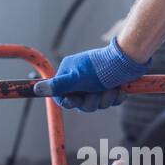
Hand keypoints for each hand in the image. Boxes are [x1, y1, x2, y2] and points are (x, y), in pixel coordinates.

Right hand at [33, 38, 148, 112]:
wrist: (128, 61)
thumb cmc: (100, 68)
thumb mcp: (76, 78)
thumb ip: (57, 86)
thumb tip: (36, 89)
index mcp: (69, 74)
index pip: (63, 96)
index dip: (70, 101)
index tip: (76, 100)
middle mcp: (81, 79)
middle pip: (81, 103)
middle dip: (92, 100)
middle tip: (97, 91)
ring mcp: (97, 83)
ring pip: (97, 103)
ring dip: (105, 98)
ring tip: (111, 87)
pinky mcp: (111, 86)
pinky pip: (110, 101)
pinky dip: (116, 97)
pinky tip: (119, 88)